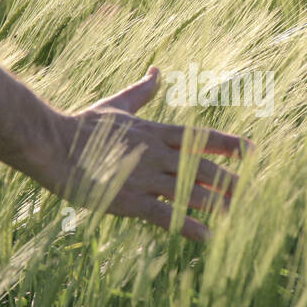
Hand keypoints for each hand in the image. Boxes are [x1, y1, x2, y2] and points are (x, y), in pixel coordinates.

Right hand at [38, 67, 249, 241]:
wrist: (52, 146)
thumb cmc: (82, 126)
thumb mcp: (116, 105)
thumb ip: (141, 92)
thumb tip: (156, 69)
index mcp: (154, 131)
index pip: (200, 137)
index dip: (229, 144)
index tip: (254, 150)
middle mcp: (155, 153)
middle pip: (201, 167)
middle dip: (228, 180)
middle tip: (248, 191)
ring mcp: (144, 178)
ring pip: (189, 192)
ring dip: (215, 204)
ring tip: (235, 214)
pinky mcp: (130, 201)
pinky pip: (166, 215)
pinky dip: (189, 226)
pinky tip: (208, 236)